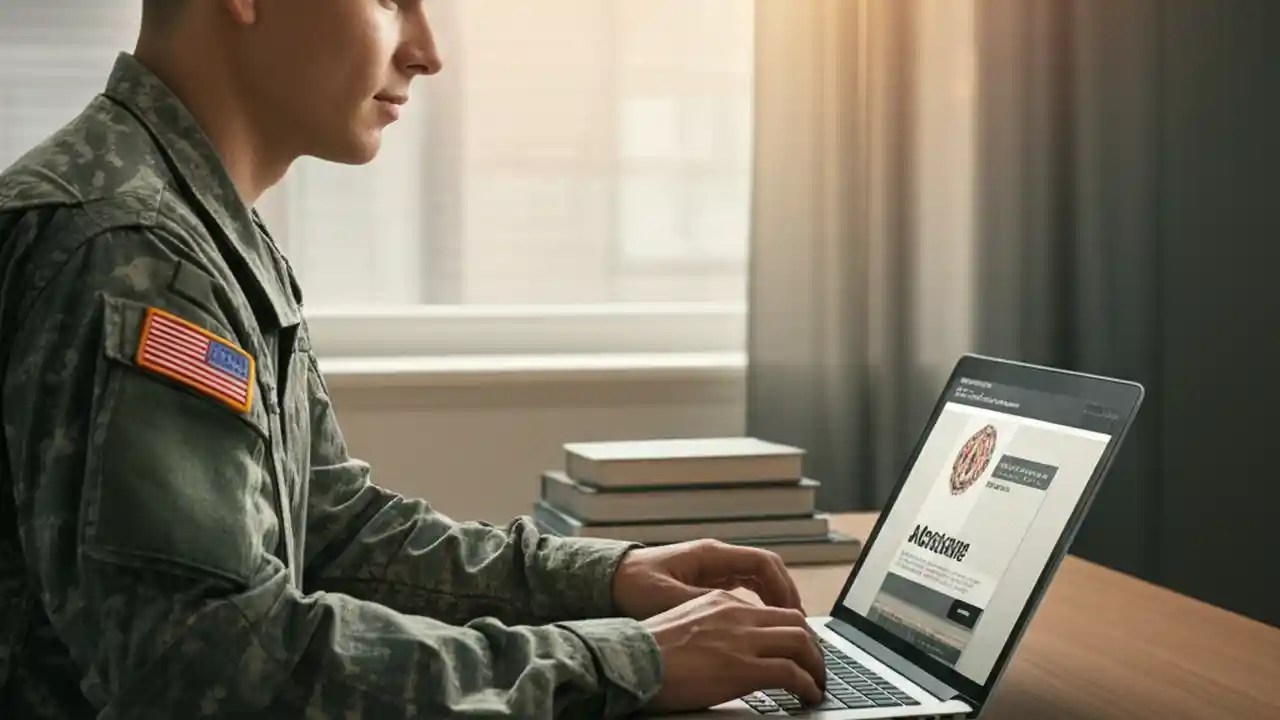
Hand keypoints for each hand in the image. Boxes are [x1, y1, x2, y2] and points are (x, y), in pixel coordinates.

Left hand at [611, 539, 804, 619]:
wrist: (608, 580)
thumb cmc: (632, 585)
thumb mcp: (667, 599)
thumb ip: (702, 604)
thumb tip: (737, 615)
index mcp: (710, 555)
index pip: (762, 563)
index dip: (783, 587)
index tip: (794, 613)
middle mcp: (715, 557)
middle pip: (765, 569)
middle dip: (785, 594)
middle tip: (799, 624)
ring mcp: (711, 567)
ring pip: (757, 578)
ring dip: (774, 598)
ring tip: (787, 627)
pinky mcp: (705, 580)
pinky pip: (744, 587)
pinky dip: (759, 601)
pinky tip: (762, 623)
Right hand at [640, 589, 825, 711]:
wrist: (632, 661)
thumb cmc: (647, 651)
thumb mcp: (683, 623)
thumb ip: (710, 628)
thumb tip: (723, 647)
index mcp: (720, 601)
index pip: (771, 610)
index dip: (792, 630)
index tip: (797, 647)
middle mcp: (737, 614)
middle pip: (795, 621)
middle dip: (812, 646)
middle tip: (815, 666)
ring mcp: (742, 639)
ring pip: (801, 643)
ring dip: (816, 665)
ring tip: (817, 683)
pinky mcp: (744, 667)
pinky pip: (792, 672)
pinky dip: (807, 684)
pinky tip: (808, 695)